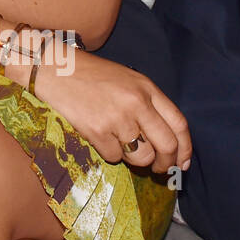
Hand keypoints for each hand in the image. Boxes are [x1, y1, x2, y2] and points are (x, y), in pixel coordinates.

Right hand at [29, 48, 191, 175]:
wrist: (55, 69)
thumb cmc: (91, 76)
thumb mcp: (127, 81)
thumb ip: (148, 105)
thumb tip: (167, 144)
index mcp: (146, 88)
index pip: (179, 124)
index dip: (185, 149)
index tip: (181, 163)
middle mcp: (136, 103)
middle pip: (166, 146)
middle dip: (166, 164)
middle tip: (159, 170)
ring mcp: (117, 118)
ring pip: (142, 157)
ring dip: (136, 161)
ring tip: (123, 148)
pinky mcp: (96, 131)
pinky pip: (114, 157)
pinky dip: (109, 153)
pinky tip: (100, 137)